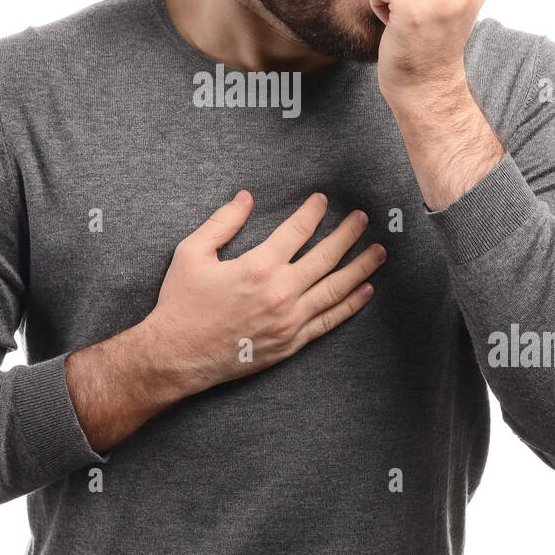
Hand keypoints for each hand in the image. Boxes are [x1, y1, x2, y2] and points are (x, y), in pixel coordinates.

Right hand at [141, 190, 384, 396]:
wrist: (176, 356)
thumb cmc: (181, 303)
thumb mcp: (192, 253)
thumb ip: (222, 222)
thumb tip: (246, 198)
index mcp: (257, 266)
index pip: (297, 231)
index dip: (313, 212)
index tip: (323, 200)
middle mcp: (280, 292)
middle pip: (326, 256)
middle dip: (348, 234)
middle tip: (363, 218)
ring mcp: (289, 321)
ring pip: (335, 289)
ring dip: (360, 267)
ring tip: (379, 252)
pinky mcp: (291, 343)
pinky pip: (329, 321)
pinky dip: (351, 305)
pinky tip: (366, 291)